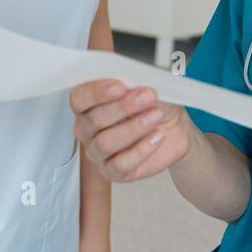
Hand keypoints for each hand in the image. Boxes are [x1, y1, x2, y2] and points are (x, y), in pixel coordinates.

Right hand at [69, 79, 191, 182]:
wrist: (172, 128)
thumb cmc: (152, 105)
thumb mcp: (146, 86)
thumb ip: (134, 82)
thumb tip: (132, 80)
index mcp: (88, 104)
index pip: (79, 98)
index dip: (97, 92)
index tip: (120, 86)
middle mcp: (88, 129)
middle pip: (93, 120)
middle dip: (122, 107)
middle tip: (146, 97)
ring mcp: (97, 152)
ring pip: (105, 143)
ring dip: (133, 128)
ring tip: (155, 116)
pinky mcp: (112, 171)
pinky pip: (120, 164)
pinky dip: (141, 150)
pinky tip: (156, 137)